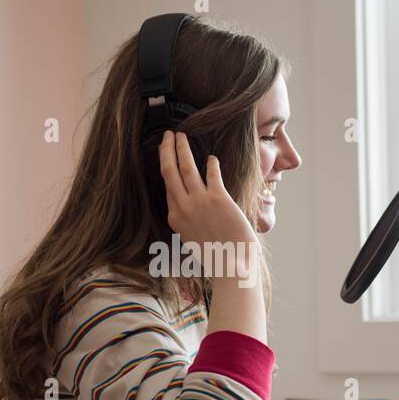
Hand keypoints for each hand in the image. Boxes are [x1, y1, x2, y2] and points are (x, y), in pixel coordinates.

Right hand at [157, 131, 258, 247]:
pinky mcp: (218, 198)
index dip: (167, 169)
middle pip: (168, 171)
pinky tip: (212, 158)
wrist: (231, 263)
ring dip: (182, 148)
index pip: (168, 187)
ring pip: (185, 167)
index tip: (167, 157)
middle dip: (167, 150)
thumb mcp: (192, 239)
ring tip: (181, 136)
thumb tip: (187, 207)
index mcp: (175, 218)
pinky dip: (211, 164)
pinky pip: (211, 173)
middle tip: (167, 135)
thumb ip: (187, 221)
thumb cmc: (216, 254)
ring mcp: (199, 202)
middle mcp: (182, 207)